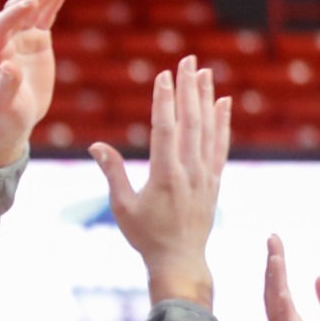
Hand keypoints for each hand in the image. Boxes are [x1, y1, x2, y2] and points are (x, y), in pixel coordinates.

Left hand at [0, 0, 70, 168]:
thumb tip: (9, 66)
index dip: (15, 13)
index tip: (32, 3)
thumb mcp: (3, 105)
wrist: (12, 119)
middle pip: (15, 11)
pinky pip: (45, 15)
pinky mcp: (35, 39)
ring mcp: (20, 38)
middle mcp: (3, 41)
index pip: (0, 26)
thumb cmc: (4, 115)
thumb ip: (6, 86)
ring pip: (33, 9)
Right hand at [90, 56, 229, 307]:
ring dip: (206, 98)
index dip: (165, 100)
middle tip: (188, 61)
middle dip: (189, 88)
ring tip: (206, 73)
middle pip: (191, 121)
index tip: (164, 75)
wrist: (180, 260)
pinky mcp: (214, 180)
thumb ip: (112, 173)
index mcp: (165, 175)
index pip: (166, 129)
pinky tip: (223, 103)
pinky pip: (220, 145)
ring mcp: (205, 175)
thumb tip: (96, 146)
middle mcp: (189, 171)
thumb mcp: (122, 206)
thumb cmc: (145, 236)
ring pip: (208, 128)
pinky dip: (223, 122)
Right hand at [266, 235, 319, 320]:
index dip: (277, 267)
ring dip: (273, 285)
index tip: (275, 240)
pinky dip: (280, 314)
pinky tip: (280, 293)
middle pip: (273, 297)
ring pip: (276, 312)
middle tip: (272, 239)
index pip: (281, 293)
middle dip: (273, 268)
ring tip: (275, 258)